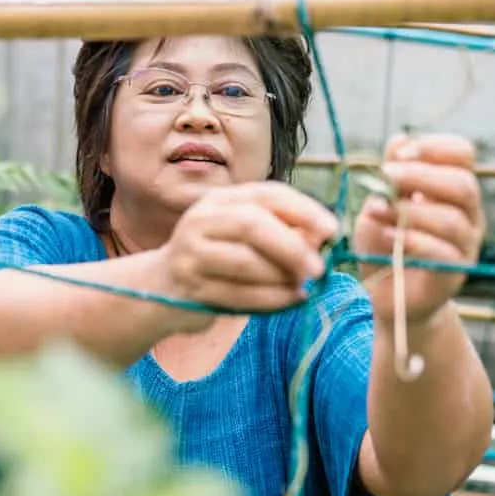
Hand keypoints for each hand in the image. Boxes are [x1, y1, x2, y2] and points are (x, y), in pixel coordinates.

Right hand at [160, 181, 339, 332]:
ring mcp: (190, 252)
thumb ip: (280, 230)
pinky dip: (271, 300)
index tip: (332, 230)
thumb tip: (321, 238)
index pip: (267, 194)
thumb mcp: (244, 235)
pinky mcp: (189, 286)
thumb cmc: (218, 258)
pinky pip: (237, 294)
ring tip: (305, 287)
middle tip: (319, 267)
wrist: (163, 287)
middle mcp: (202, 219)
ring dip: (282, 278)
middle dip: (291, 246)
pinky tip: (291, 301)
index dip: (303, 209)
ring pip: (245, 262)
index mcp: (221, 199)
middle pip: (252, 224)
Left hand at [351, 133, 484, 327]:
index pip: (464, 154)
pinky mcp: (455, 273)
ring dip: (412, 211)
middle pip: (464, 185)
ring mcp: (466, 245)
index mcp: (452, 189)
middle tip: (387, 176)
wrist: (388, 294)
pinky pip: (444, 253)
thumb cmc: (384, 242)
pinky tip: (389, 236)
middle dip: (422, 176)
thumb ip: (391, 175)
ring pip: (453, 220)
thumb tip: (399, 138)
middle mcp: (468, 214)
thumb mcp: (380, 202)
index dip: (436, 147)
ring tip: (379, 210)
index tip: (400, 153)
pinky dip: (414, 240)